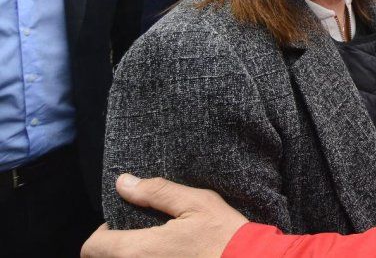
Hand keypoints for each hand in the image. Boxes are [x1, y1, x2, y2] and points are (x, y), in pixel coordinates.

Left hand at [81, 174, 246, 257]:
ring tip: (158, 246)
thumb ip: (156, 192)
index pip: (93, 247)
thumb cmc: (224, 235)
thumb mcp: (196, 203)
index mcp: (139, 250)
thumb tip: (123, 183)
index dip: (102, 232)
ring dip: (133, 255)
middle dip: (117, 246)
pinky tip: (171, 255)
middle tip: (143, 233)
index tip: (125, 223)